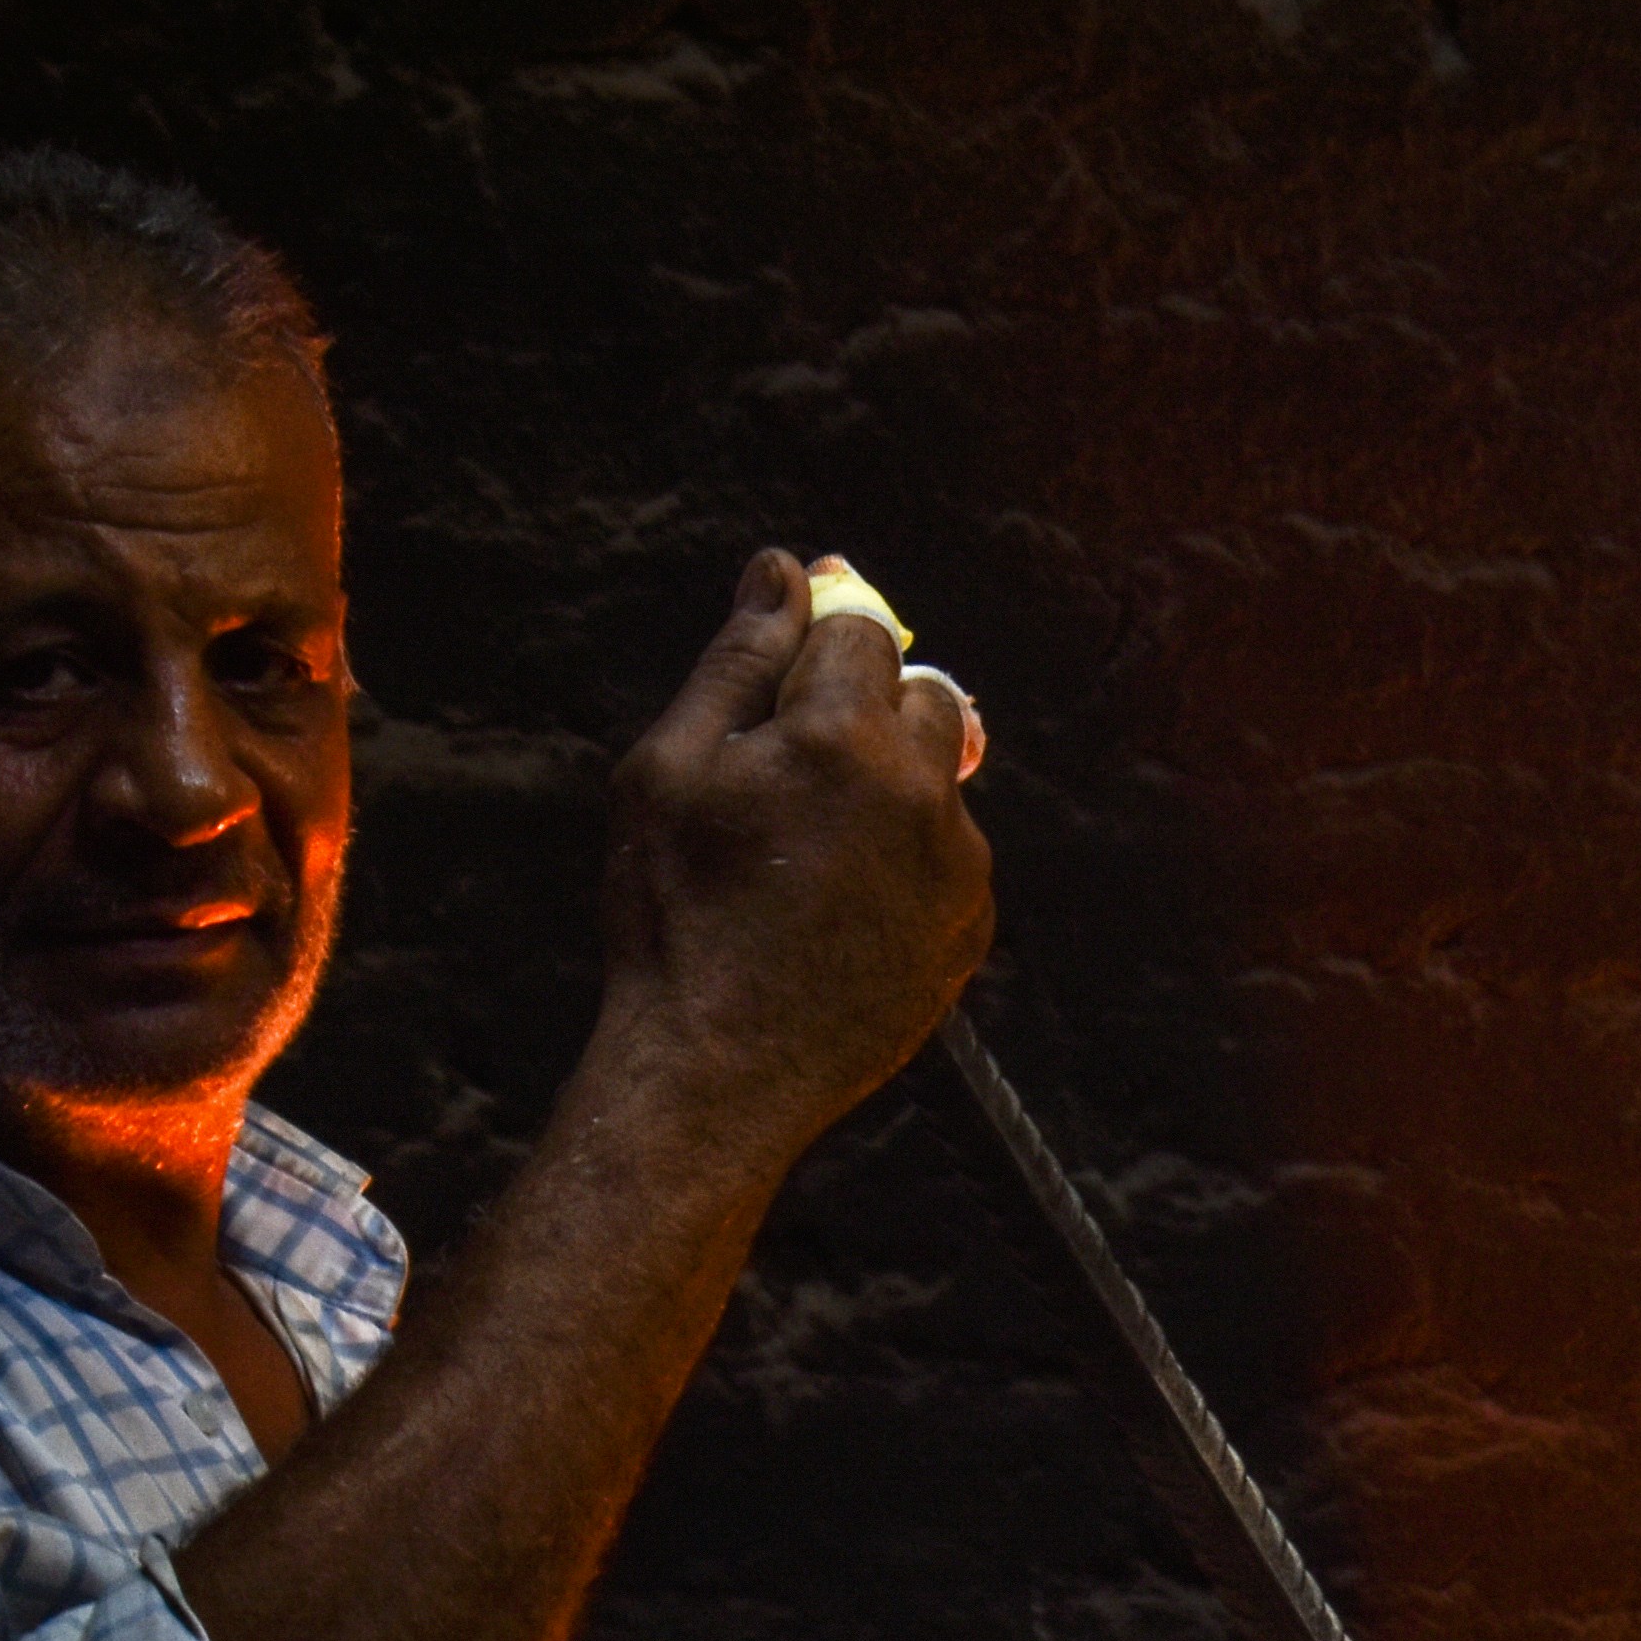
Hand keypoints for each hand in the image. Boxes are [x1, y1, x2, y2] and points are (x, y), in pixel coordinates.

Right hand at [599, 551, 995, 1153]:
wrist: (718, 1070)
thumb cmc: (674, 915)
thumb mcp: (671, 769)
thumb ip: (737, 660)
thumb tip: (784, 570)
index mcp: (843, 737)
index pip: (860, 628)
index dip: (816, 642)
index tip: (782, 679)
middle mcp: (921, 790)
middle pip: (919, 693)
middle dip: (863, 710)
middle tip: (789, 775)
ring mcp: (957, 864)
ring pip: (940, 776)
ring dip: (889, 785)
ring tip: (809, 852)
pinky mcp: (969, 925)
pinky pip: (949, 854)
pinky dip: (906, 858)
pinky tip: (838, 905)